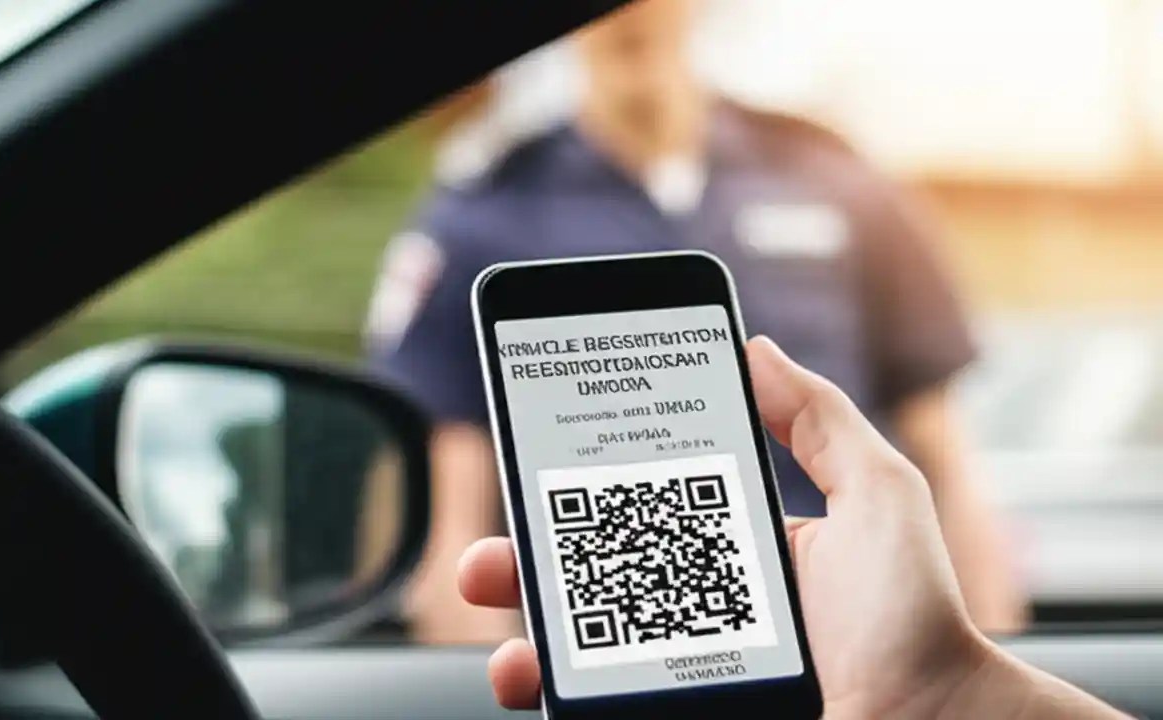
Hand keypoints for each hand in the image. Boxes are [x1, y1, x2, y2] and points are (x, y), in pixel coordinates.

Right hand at [458, 336, 987, 715]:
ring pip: (580, 641)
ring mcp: (685, 664)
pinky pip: (597, 697)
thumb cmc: (918, 620)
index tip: (537, 461)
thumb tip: (755, 346)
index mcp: (737, 546)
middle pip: (592, 573)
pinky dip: (550, 688)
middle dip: (524, 557)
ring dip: (522, 625)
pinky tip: (530, 672)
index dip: (582, 487)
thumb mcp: (877, 495)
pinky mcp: (673, 708)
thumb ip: (819, 419)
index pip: (641, 507)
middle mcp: (702, 604)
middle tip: (487, 553)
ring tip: (498, 617)